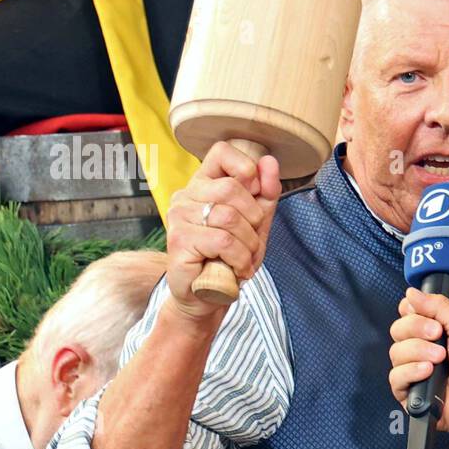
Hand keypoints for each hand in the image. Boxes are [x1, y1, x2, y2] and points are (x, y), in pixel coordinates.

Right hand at [164, 142, 281, 323]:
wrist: (208, 296)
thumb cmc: (230, 258)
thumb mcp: (256, 223)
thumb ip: (265, 193)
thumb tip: (269, 161)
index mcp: (204, 184)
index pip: (221, 152)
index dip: (245, 169)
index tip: (254, 196)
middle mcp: (186, 195)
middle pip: (232, 188)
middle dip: (254, 219)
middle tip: (251, 241)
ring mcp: (179, 217)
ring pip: (229, 217)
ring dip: (248, 244)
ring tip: (243, 258)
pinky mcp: (179, 240)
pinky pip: (222, 241)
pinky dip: (239, 258)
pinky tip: (236, 269)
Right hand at [388, 288, 448, 448]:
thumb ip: (439, 306)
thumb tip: (412, 293)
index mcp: (432, 331)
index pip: (407, 313)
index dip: (413, 311)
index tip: (430, 316)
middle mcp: (420, 349)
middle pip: (398, 329)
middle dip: (417, 329)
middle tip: (438, 335)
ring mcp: (412, 370)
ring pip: (396, 352)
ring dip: (419, 351)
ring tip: (440, 358)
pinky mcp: (408, 392)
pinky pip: (395, 376)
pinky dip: (411, 371)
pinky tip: (427, 372)